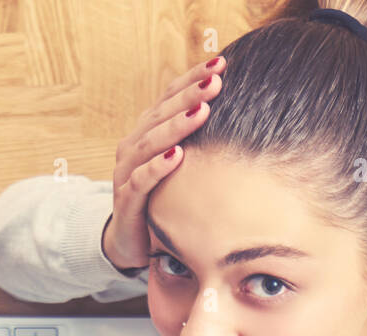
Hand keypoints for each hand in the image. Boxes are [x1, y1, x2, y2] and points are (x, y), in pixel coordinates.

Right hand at [102, 56, 226, 270]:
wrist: (130, 240)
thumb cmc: (161, 198)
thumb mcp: (180, 166)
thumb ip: (196, 141)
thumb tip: (240, 116)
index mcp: (146, 133)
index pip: (168, 98)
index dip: (191, 80)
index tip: (221, 64)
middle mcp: (133, 147)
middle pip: (160, 114)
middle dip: (189, 96)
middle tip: (216, 81)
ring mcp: (126, 173)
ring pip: (149, 143)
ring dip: (176, 126)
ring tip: (202, 111)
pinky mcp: (126, 201)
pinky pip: (141, 180)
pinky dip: (157, 167)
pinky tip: (177, 156)